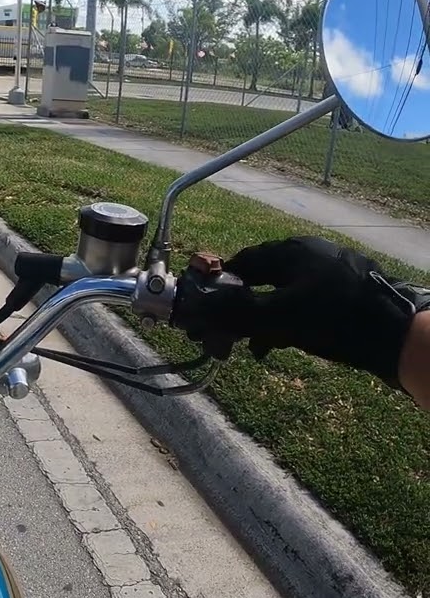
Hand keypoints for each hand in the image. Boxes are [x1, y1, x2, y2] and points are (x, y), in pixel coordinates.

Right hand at [178, 236, 429, 385]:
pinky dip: (286, 319)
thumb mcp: (281, 318)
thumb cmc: (337, 320)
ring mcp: (330, 271)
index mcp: (292, 252)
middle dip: (241, 307)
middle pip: (261, 277)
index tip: (207, 313)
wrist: (401, 335)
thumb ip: (237, 313)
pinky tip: (282, 341)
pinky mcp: (345, 291)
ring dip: (262, 317)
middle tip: (229, 334)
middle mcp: (310, 255)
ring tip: (255, 345)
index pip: (241, 262)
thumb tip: (197, 311)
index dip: (220, 287)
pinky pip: (303, 301)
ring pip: (282, 292)